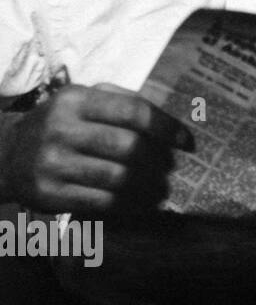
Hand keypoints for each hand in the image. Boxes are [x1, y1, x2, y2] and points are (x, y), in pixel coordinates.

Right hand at [0, 82, 189, 215]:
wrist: (6, 154)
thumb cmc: (61, 124)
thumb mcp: (84, 101)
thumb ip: (125, 102)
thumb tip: (172, 124)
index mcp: (76, 100)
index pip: (134, 111)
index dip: (167, 128)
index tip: (188, 143)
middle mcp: (61, 129)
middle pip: (130, 148)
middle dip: (159, 161)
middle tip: (171, 169)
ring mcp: (53, 163)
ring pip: (119, 178)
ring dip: (150, 187)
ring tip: (162, 189)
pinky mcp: (49, 194)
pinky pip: (103, 202)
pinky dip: (131, 204)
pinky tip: (144, 203)